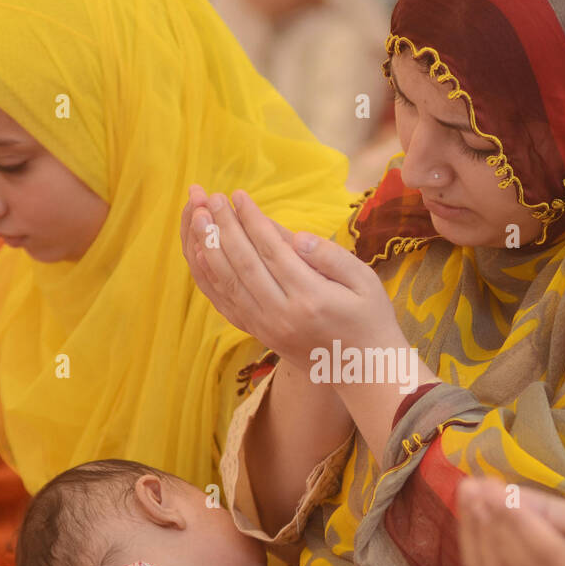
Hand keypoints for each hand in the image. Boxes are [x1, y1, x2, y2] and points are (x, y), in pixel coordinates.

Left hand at [181, 186, 402, 370]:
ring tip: (196, 216)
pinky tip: (198, 252)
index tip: (237, 195)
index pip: (272, 252)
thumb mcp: (366, 282)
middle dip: (223, 227)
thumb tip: (297, 237)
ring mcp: (265, 327)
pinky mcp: (257, 332)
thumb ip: (332, 257)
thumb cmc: (369, 318)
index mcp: (310, 298)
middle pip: (243, 264)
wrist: (361, 369)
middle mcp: (281, 314)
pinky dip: (207, 277)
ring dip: (208, 247)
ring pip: (226, 283)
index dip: (252, 221)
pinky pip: (223, 303)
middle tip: (208, 197)